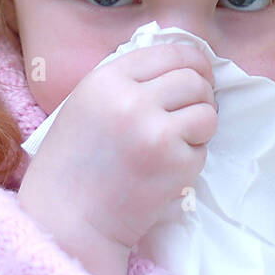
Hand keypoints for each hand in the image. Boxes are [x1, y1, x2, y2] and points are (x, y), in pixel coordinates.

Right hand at [18, 41, 217, 252]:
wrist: (66, 222)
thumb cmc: (73, 165)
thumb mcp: (87, 105)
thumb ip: (127, 82)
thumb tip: (182, 64)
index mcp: (106, 80)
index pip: (170, 52)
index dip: (193, 62)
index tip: (200, 74)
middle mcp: (131, 100)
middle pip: (194, 79)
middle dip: (201, 94)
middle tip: (191, 112)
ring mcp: (155, 132)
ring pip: (207, 112)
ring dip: (201, 125)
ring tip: (177, 141)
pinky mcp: (175, 164)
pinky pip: (202, 149)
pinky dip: (191, 158)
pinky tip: (164, 170)